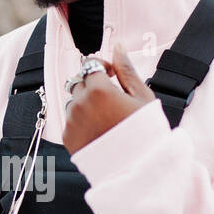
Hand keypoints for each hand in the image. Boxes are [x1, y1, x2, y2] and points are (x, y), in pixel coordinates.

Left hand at [62, 39, 154, 154]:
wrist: (137, 167)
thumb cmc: (145, 131)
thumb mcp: (142, 97)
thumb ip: (126, 69)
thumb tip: (118, 46)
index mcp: (99, 89)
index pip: (90, 64)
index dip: (102, 67)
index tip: (113, 75)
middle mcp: (80, 103)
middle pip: (79, 83)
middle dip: (93, 86)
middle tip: (112, 101)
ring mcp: (72, 121)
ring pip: (74, 103)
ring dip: (86, 105)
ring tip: (106, 120)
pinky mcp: (68, 138)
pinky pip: (70, 122)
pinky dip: (82, 123)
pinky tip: (99, 132)